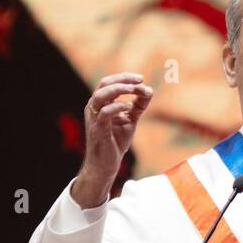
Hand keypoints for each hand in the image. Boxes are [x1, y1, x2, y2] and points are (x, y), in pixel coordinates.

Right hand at [70, 73, 153, 207]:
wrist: (106, 165)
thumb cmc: (115, 142)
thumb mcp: (129, 120)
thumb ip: (137, 106)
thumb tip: (148, 90)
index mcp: (100, 104)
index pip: (109, 82)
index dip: (124, 77)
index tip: (141, 79)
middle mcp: (94, 108)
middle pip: (104, 84)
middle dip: (123, 79)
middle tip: (140, 80)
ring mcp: (94, 118)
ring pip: (100, 95)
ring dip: (118, 89)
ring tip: (134, 89)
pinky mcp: (97, 129)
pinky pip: (104, 113)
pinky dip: (118, 107)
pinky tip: (129, 108)